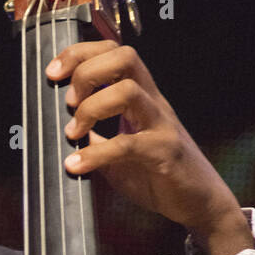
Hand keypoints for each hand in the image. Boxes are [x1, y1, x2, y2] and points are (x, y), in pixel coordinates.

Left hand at [46, 42, 254, 254]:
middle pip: (125, 57)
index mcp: (141, 96)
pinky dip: (95, 154)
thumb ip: (95, 140)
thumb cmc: (159, 173)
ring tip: (73, 133)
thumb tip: (65, 133)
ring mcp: (161, 125)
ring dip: (91, 108)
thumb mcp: (118, 154)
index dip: (81, 54)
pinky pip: (127, 145)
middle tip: (68, 101)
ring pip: (128, 91)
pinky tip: (76, 166)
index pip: (114, 52)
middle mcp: (152, 102)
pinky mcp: (164, 152)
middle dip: (87, 72)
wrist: (200, 202)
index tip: (54, 72)